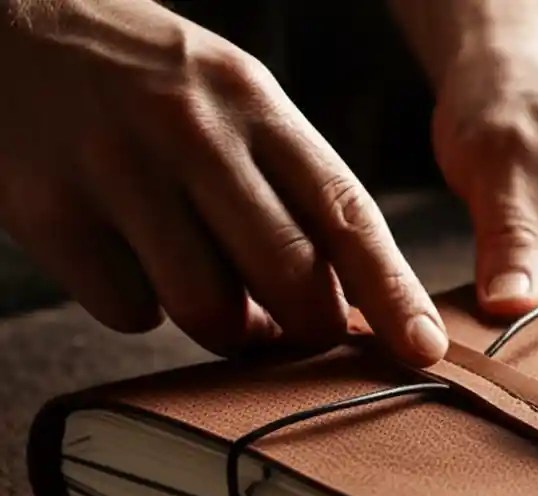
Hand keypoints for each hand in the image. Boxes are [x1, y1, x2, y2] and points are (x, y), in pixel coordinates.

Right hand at [0, 0, 447, 363]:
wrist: (10, 22)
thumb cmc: (146, 81)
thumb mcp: (233, 98)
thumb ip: (288, 188)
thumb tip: (341, 303)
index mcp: (254, 102)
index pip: (345, 212)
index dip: (393, 291)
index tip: (426, 349)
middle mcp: (192, 131)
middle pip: (287, 278)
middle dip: (307, 327)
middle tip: (297, 331)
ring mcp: (115, 169)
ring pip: (209, 309)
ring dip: (224, 329)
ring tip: (213, 296)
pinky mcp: (46, 209)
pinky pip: (128, 312)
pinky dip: (141, 309)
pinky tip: (131, 261)